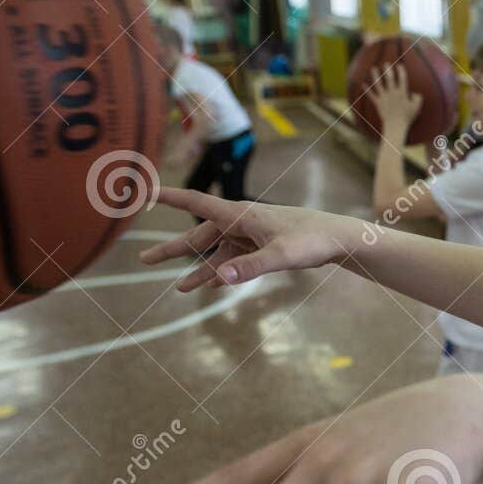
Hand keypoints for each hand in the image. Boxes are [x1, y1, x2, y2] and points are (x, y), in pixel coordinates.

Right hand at [140, 188, 346, 290]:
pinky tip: (211, 286)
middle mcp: (240, 222)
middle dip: (173, 249)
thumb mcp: (281, 257)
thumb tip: (221, 278)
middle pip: (199, 235)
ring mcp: (250, 235)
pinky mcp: (261, 247)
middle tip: (144, 260)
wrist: (337, 238)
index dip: (170, 198)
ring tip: (180, 289)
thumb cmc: (311, 241)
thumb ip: (250, 268)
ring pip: (217, 253)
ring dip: (199, 270)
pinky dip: (222, 272)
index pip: (196, 203)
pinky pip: (234, 260)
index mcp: (240, 215)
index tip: (145, 194)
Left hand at [367, 63, 423, 143]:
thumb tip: (415, 93)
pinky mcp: (378, 103)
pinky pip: (372, 96)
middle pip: (389, 78)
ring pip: (379, 84)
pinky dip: (367, 90)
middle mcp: (392, 93)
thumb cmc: (407, 118)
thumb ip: (418, 98)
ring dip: (376, 76)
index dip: (400, 71)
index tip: (399, 65)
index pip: (402, 78)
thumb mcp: (417, 108)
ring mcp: (384, 98)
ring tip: (373, 68)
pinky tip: (363, 84)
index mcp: (402, 93)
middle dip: (387, 70)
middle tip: (386, 63)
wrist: (395, 126)